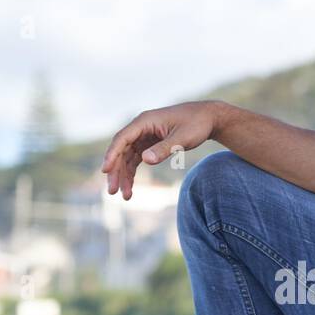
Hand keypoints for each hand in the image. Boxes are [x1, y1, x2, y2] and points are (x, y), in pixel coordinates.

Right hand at [101, 100, 221, 199]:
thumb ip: (164, 149)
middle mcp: (141, 127)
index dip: (112, 154)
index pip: (122, 138)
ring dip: (124, 176)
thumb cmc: (196, 124)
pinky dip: (132, 173)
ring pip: (127, 157)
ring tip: (125, 196)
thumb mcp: (182, 138)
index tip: (105, 170)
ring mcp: (144, 136)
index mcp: (145, 121)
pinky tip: (130, 188)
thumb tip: (145, 160)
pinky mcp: (149, 143)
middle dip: (116, 171)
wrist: (208, 118)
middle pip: (121, 150)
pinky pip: (136, 159)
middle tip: (113, 191)